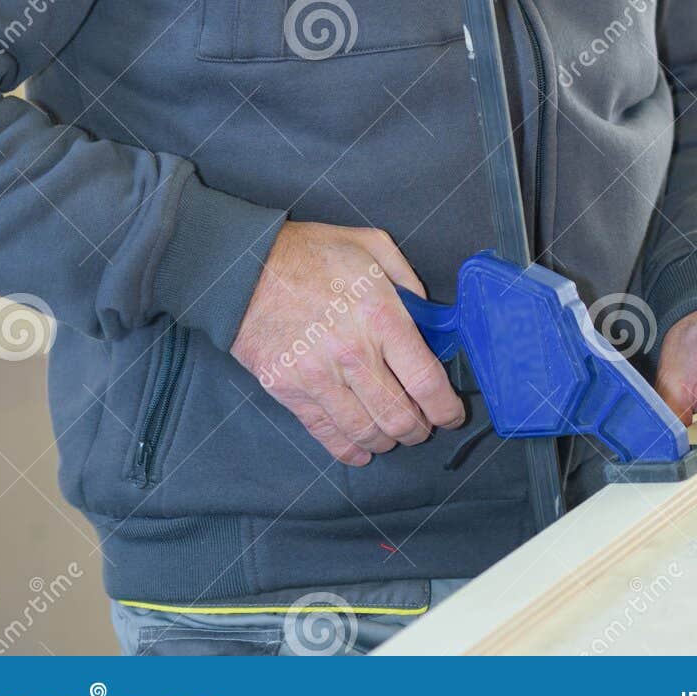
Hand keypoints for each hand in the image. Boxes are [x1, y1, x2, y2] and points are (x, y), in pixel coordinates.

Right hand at [230, 221, 464, 466]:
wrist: (244, 267)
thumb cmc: (310, 253)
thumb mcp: (371, 245)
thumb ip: (408, 280)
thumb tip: (429, 316)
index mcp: (380, 316)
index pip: (427, 382)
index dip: (446, 409)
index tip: (452, 414)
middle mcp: (354, 354)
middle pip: (401, 417)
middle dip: (421, 430)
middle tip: (424, 426)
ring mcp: (319, 378)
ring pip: (368, 433)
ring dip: (389, 441)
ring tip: (394, 434)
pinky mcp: (291, 392)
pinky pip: (328, 435)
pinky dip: (351, 450)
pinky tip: (363, 448)